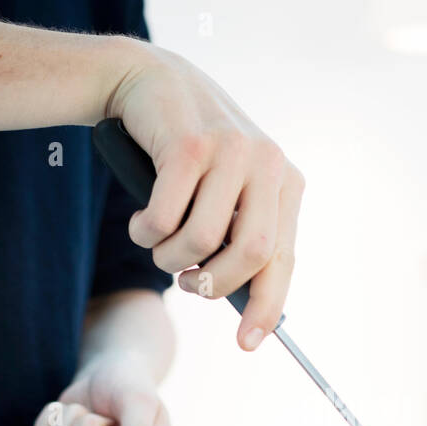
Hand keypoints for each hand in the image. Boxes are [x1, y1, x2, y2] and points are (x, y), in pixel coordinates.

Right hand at [105, 42, 304, 350]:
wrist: (147, 82)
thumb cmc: (187, 156)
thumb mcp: (226, 192)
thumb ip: (240, 236)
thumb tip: (245, 307)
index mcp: (285, 181)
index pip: (284, 258)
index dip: (266, 306)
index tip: (247, 343)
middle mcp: (267, 163)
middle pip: (250, 255)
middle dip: (211, 283)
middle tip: (185, 282)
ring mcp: (230, 151)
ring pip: (201, 240)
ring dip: (169, 257)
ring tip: (156, 245)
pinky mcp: (189, 145)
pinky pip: (165, 218)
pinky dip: (146, 233)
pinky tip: (140, 223)